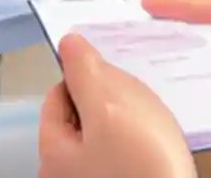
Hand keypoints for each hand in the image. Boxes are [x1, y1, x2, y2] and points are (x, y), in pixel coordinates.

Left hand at [38, 34, 196, 177]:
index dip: (86, 78)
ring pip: (107, 137)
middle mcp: (67, 173)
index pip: (58, 94)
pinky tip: (157, 150)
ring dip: (130, 125)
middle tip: (138, 106)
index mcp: (53, 151)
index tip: (113, 77)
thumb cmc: (144, 169)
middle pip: (83, 116)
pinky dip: (141, 147)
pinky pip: (125, 156)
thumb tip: (69, 45)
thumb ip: (85, 72)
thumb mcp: (110, 106)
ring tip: (152, 131)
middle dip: (111, 103)